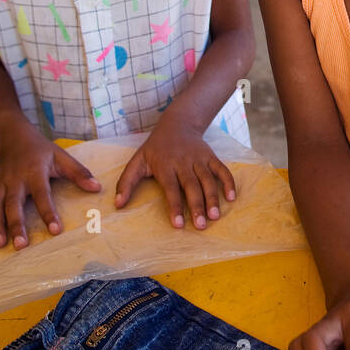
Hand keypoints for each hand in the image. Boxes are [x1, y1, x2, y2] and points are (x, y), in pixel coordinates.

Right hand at [0, 121, 101, 248]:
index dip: (49, 213)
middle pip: (13, 203)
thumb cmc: (42, 151)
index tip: (55, 231)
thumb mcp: (63, 157)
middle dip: (15, 225)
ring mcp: (1, 182)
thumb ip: (79, 173)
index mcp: (35, 171)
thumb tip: (97, 188)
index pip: (43, 195)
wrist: (15, 137)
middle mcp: (15, 178)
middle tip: (20, 245)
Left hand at [114, 119, 235, 227]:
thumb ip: (126, 182)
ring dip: (213, 198)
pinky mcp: (211, 156)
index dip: (175, 206)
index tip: (178, 224)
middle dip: (197, 206)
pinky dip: (228, 182)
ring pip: (208, 180)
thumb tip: (117, 204)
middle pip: (192, 186)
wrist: (177, 123)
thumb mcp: (137, 162)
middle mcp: (183, 162)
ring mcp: (199, 159)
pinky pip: (222, 169)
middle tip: (201, 226)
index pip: (171, 189)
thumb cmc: (155, 148)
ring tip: (215, 216)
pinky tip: (231, 197)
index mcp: (165, 165)